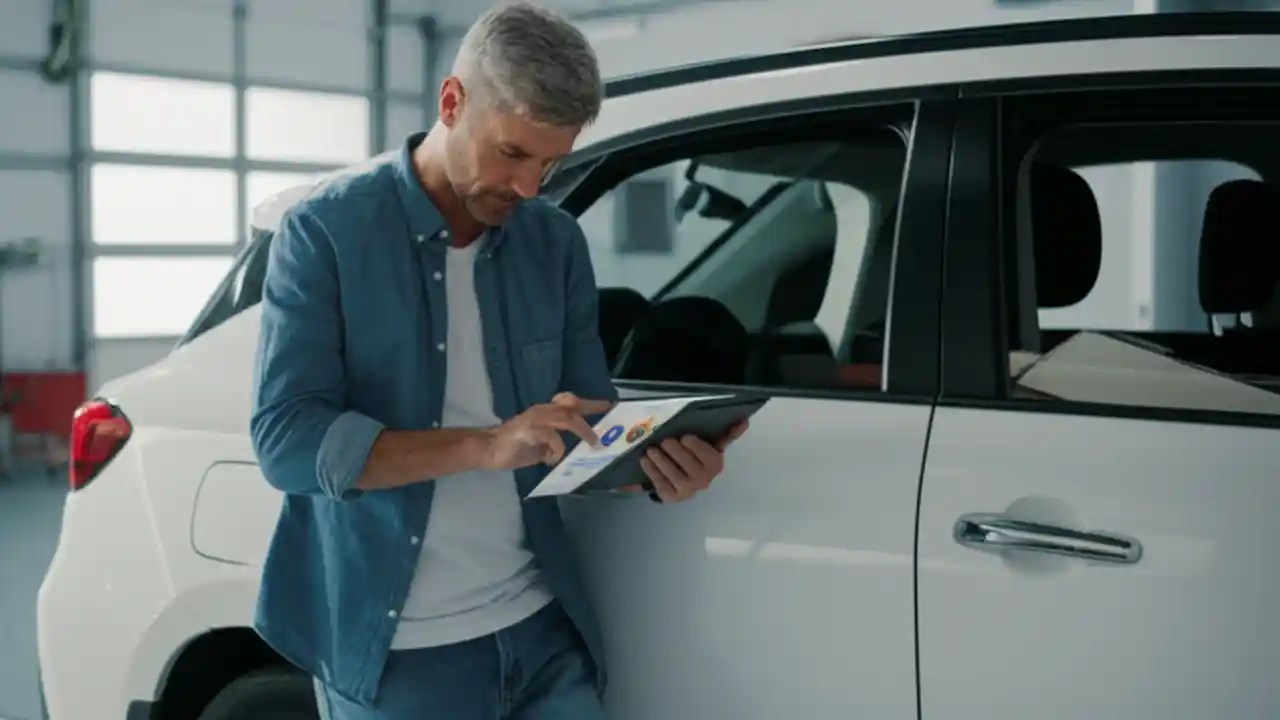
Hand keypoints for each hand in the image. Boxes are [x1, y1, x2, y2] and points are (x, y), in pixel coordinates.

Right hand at [483, 392, 613, 470]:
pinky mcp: (528, 431)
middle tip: (607, 414)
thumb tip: (567, 450)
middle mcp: (541, 411)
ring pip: (565, 417)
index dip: (589, 403)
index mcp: (544, 413)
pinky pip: (551, 437)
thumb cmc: (512, 448)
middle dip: (591, 408)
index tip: (608, 405)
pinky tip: (551, 460)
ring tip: (593, 443)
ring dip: (582, 430)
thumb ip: (553, 443)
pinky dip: (557, 449)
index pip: (570, 403)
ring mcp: (534, 419)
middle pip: (570, 405)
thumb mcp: (540, 446)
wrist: (487, 450)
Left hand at [636, 418, 748, 503]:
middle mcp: (704, 480)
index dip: (693, 445)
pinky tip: (645, 461)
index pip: (705, 453)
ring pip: (672, 474)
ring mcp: (687, 490)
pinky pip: (660, 483)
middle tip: (664, 441)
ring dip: (660, 460)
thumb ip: (727, 434)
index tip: (685, 437)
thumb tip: (745, 421)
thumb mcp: (711, 445)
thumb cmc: (697, 457)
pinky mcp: (672, 497)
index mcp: (715, 464)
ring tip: (651, 449)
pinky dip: (651, 471)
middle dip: (674, 451)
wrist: (685, 481)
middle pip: (687, 463)